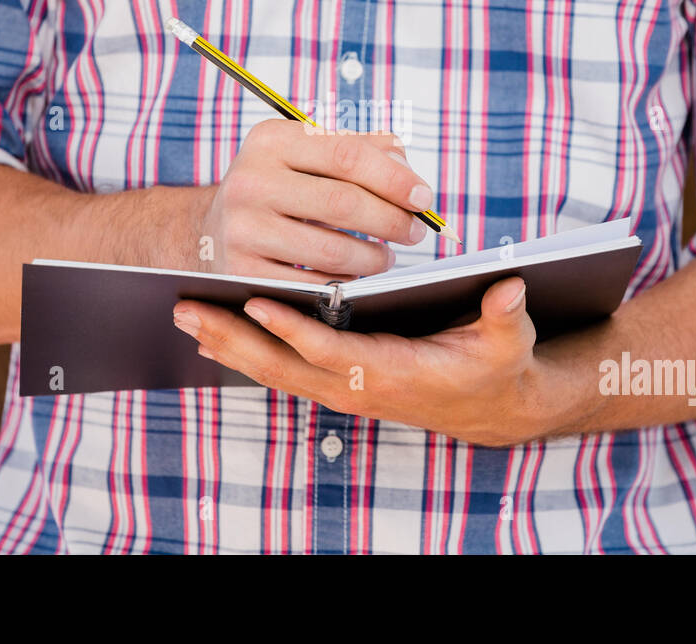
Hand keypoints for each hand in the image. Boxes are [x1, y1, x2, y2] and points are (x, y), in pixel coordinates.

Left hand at [173, 276, 553, 446]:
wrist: (493, 407)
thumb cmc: (497, 365)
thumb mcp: (509, 340)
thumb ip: (505, 316)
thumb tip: (509, 289)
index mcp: (393, 373)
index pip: (333, 353)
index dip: (294, 330)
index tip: (256, 303)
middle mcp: (358, 387)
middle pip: (284, 366)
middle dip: (233, 338)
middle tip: (186, 310)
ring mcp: (342, 390)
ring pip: (274, 371)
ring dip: (227, 344)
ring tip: (185, 316)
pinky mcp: (337, 384)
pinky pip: (282, 371)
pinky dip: (245, 353)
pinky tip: (215, 336)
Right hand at [197, 120, 434, 282]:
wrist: (209, 231)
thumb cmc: (278, 188)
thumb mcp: (304, 154)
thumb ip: (359, 149)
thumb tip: (407, 172)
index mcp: (271, 140)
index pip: (347, 154)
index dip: (394, 178)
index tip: (424, 197)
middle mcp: (250, 181)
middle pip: (344, 202)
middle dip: (392, 220)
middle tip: (414, 232)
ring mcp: (242, 229)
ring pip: (333, 250)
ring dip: (373, 258)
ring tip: (385, 256)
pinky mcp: (242, 272)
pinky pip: (312, 285)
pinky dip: (344, 284)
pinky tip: (354, 277)